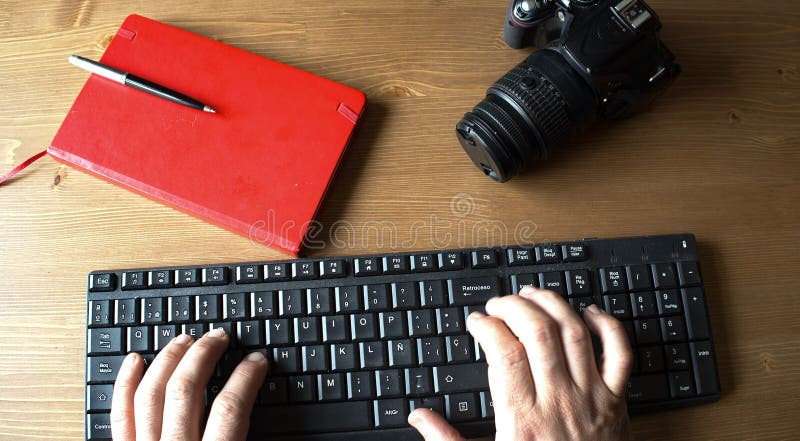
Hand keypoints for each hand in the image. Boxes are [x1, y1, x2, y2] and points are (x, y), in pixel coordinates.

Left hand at [110, 328, 268, 440]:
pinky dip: (125, 383)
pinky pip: (119, 414)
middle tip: (218, 337)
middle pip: (185, 390)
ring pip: (150, 394)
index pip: (229, 409)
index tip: (256, 361)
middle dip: (204, 356)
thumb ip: (242, 437)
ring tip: (185, 339)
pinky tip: (135, 360)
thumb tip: (258, 405)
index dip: (246, 379)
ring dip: (168, 360)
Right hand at [408, 287, 633, 440]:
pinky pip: (620, 354)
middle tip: (499, 305)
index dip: (487, 326)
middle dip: (514, 306)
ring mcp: (591, 398)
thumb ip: (447, 440)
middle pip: (538, 332)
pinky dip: (608, 326)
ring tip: (532, 295)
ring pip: (574, 333)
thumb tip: (418, 417)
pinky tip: (590, 313)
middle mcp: (558, 402)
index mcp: (523, 419)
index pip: (504, 352)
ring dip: (552, 305)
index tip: (477, 323)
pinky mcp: (616, 402)